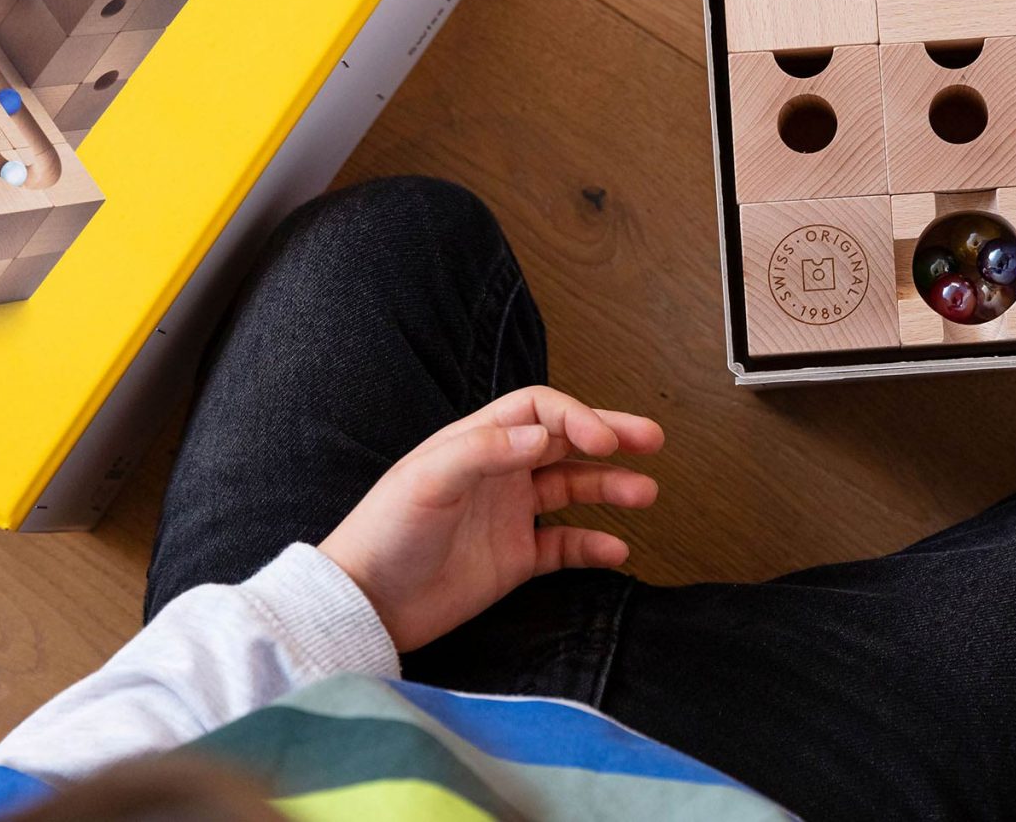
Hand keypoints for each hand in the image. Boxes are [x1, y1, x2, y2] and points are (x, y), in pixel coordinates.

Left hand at [318, 386, 664, 650]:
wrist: (365, 605)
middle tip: (650, 440)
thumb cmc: (383, 535)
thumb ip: (484, 449)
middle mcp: (499, 473)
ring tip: (645, 493)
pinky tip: (615, 549)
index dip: (577, 417)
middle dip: (610, 438)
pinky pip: (565, 545)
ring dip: (610, 488)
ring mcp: (509, 516)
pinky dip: (593, 545)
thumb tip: (542, 434)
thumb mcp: (426, 480)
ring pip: (573, 490)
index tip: (603, 441)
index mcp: (478, 443)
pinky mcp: (514, 559)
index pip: (540, 411)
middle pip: (566, 442)